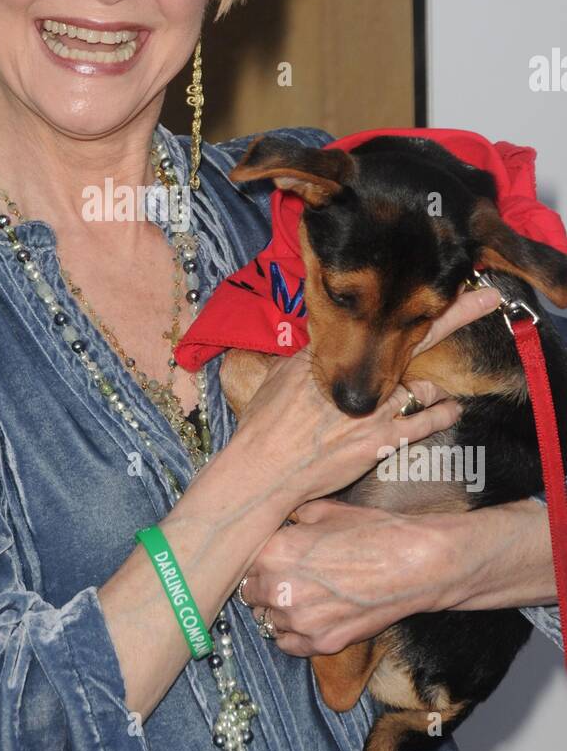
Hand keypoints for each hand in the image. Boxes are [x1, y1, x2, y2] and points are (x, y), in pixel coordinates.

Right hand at [229, 283, 502, 513]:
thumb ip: (309, 359)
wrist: (265, 466)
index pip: (375, 320)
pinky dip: (441, 414)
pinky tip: (452, 410)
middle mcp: (357, 376)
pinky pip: (424, 423)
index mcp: (330, 355)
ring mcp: (374, 409)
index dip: (409, 304)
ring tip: (450, 379)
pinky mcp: (382, 440)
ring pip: (421, 384)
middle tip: (486, 298)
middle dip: (453, 315)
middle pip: (413, 341)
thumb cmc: (265, 423)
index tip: (436, 285)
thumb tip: (320, 342)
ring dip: (435, 382)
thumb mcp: (280, 376)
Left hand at [239, 497, 456, 655]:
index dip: (256, 560)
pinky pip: (288, 645)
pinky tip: (310, 618)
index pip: (242, 564)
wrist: (414, 564)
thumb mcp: (323, 511)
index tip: (266, 558)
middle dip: (264, 585)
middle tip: (285, 577)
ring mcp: (299, 621)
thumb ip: (289, 521)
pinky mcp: (321, 644)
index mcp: (273, 552)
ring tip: (303, 597)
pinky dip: (294, 634)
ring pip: (268, 620)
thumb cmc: (371, 531)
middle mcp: (278, 589)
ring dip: (279, 610)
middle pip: (251, 594)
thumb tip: (278, 525)